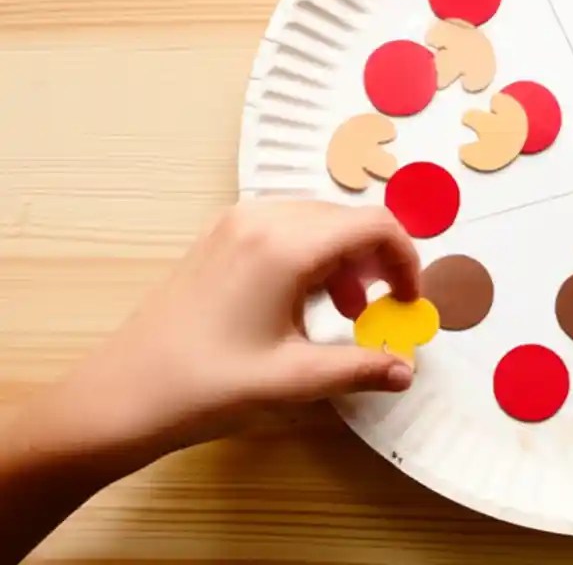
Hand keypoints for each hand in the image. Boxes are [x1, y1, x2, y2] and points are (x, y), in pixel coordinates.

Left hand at [53, 201, 420, 463]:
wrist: (123, 395)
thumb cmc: (204, 385)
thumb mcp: (294, 380)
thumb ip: (360, 368)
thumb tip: (404, 370)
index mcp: (284, 246)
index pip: (373, 225)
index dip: (406, 260)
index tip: (408, 300)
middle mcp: (261, 220)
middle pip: (348, 219)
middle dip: (377, 260)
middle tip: (382, 309)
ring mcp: (235, 224)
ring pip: (319, 221)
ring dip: (346, 258)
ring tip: (345, 310)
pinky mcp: (220, 238)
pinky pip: (287, 228)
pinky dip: (313, 255)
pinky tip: (305, 302)